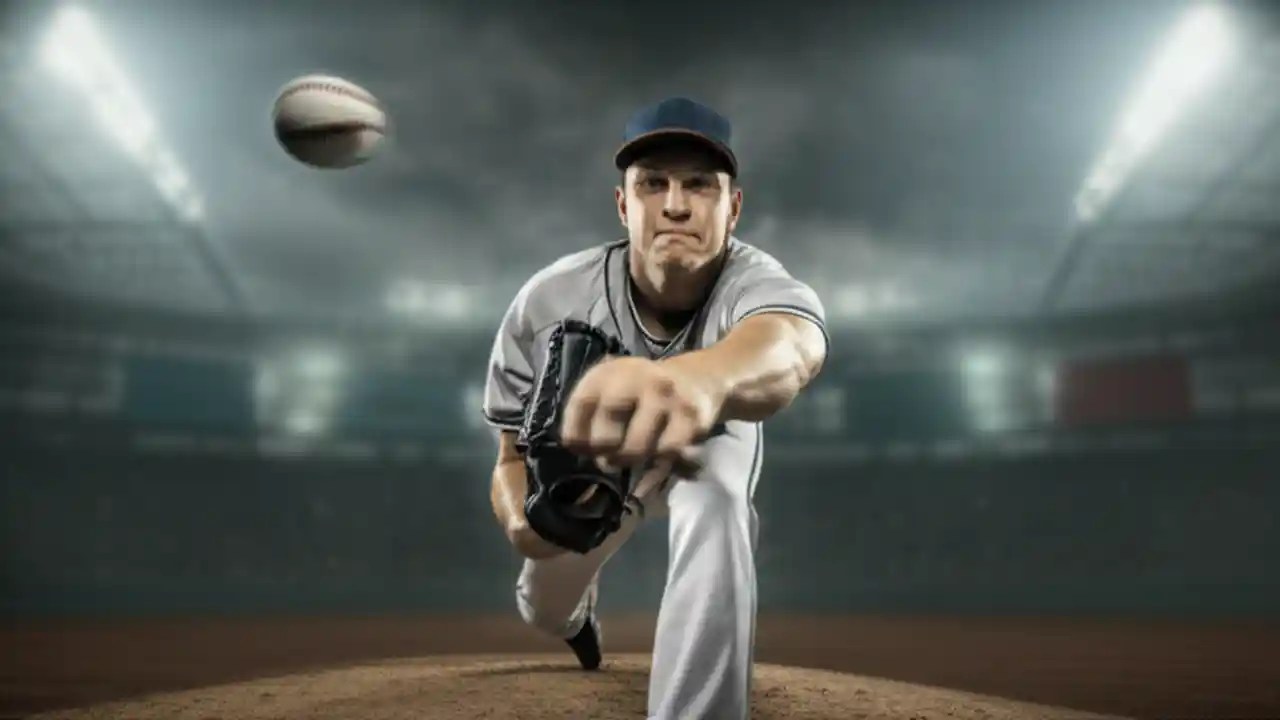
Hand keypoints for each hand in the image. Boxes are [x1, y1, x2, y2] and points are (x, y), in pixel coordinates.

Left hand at [560, 356, 723, 471]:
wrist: (695, 379)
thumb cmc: (641, 393)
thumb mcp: (611, 390)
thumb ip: (589, 415)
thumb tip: (579, 450)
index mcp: (608, 372)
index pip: (581, 406)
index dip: (576, 435)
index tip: (581, 449)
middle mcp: (635, 379)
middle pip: (606, 436)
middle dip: (605, 454)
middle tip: (610, 457)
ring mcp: (664, 397)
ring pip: (636, 450)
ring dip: (631, 462)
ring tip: (633, 457)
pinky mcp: (690, 417)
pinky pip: (666, 454)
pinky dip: (659, 466)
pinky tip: (657, 461)